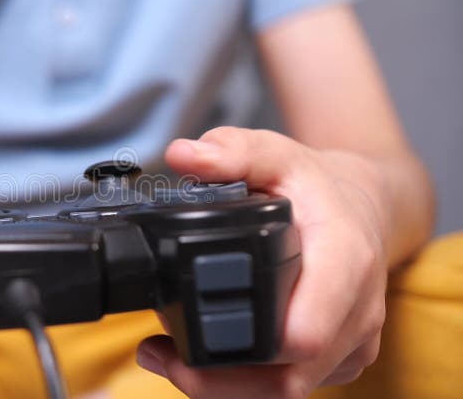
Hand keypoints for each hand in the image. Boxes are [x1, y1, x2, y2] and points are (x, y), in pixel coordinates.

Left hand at [137, 127, 387, 398]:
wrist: (365, 204)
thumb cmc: (318, 183)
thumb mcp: (277, 153)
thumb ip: (231, 151)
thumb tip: (184, 155)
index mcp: (345, 260)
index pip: (306, 332)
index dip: (247, 349)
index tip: (181, 340)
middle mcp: (356, 309)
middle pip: (290, 377)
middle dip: (220, 380)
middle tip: (161, 357)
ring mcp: (353, 339)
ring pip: (289, 389)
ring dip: (227, 387)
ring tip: (169, 360)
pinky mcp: (342, 355)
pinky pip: (293, 384)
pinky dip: (248, 383)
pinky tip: (206, 363)